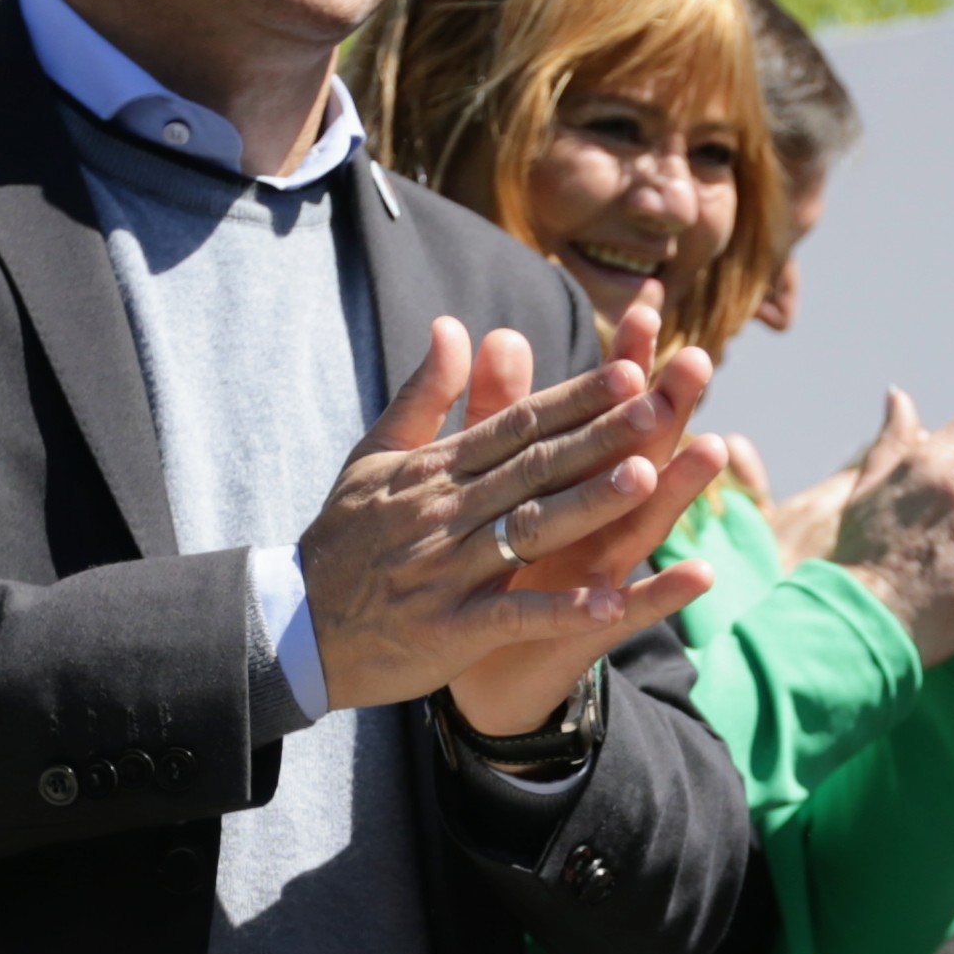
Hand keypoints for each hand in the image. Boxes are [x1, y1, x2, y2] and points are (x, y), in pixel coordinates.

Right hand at [307, 309, 723, 729]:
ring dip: (588, 505)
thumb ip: (424, 394)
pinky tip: (609, 600)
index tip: (630, 370)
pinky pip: (512, 615)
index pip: (518, 424)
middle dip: (600, 437)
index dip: (576, 398)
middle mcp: (447, 512)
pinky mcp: (449, 627)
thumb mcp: (375, 456)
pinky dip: (559, 608)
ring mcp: (448, 570)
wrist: (294, 626)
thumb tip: (454, 325)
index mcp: (436, 470)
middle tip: (660, 407)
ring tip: (645, 479)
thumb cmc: (344, 539)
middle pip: (534, 467)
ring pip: (528, 531)